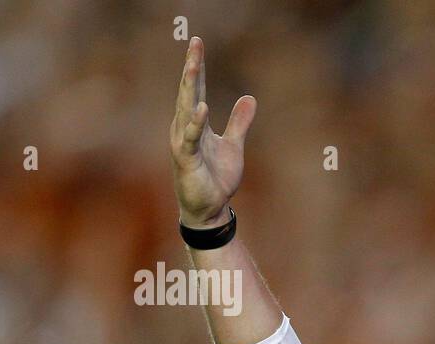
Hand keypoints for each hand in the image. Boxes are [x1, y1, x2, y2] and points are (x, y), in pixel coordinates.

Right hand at [170, 37, 256, 227]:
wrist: (210, 209)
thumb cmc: (216, 178)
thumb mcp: (234, 146)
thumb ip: (239, 122)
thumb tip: (250, 98)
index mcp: (196, 123)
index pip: (197, 89)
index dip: (198, 67)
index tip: (197, 43)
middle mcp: (185, 127)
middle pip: (189, 92)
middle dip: (192, 68)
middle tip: (195, 43)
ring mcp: (184, 142)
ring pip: (186, 109)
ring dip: (190, 87)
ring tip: (194, 65)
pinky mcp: (186, 159)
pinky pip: (191, 138)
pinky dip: (196, 122)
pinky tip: (202, 107)